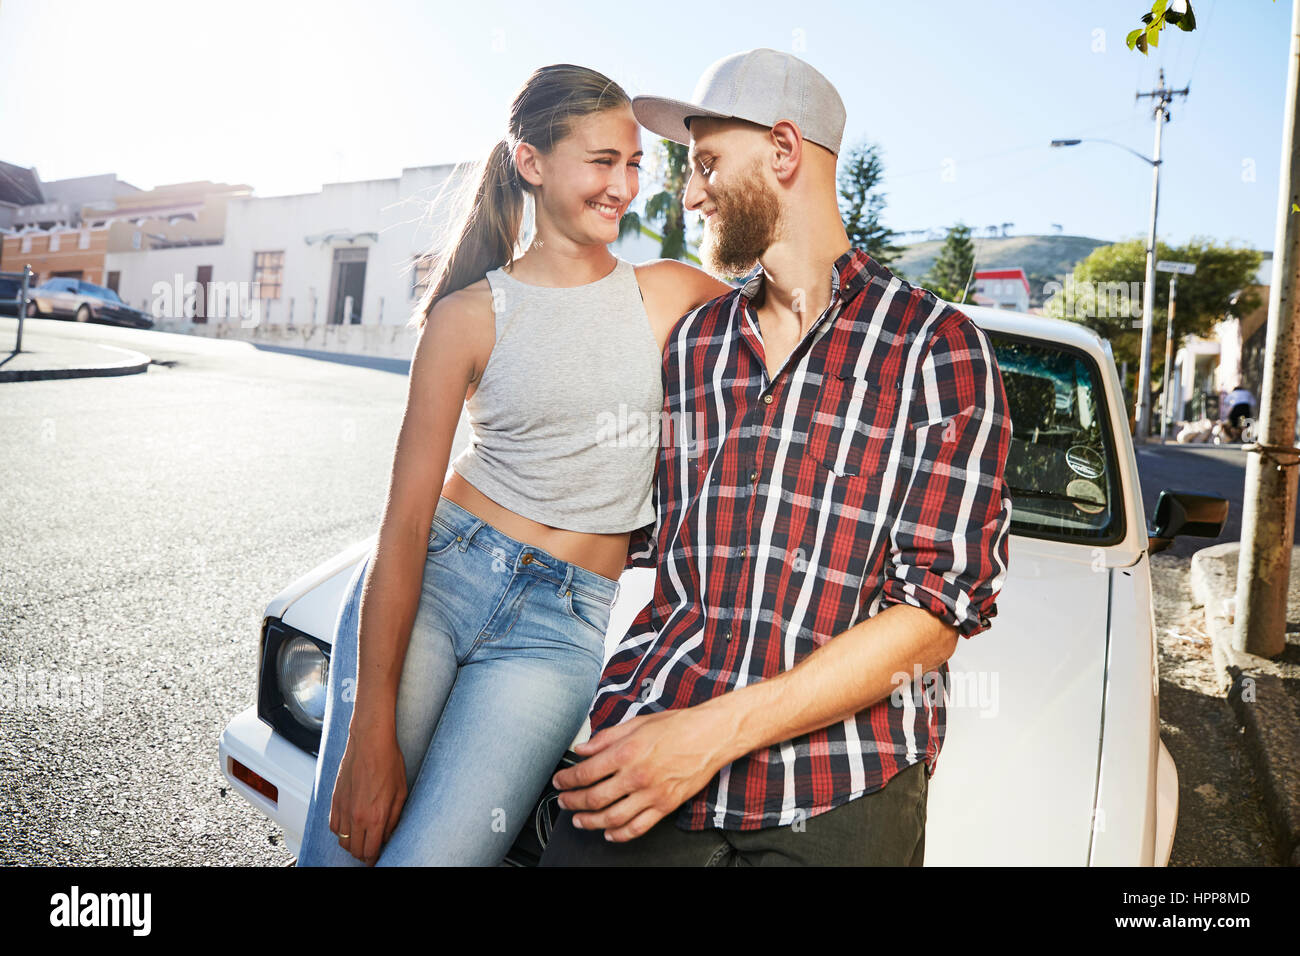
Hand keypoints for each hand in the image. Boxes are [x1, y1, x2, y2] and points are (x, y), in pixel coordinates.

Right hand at [329, 726, 407, 863]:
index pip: (370, 851)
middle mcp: (356, 816)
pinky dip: (340, 831)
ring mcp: (343, 808)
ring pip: (342, 840)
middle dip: (363, 854)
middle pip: (355, 850)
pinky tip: (350, 826)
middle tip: (371, 850)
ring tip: (362, 839)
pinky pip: (333, 826)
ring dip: (352, 844)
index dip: (373, 860)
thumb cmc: (389, 763)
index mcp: (376, 817)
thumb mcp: (401, 793)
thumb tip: (387, 836)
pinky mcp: (334, 800)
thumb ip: (393, 819)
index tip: (376, 860)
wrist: (370, 742)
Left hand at [550, 707, 731, 841]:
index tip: (560, 782)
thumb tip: (583, 749)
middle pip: (594, 798)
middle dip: (572, 802)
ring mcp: (651, 794)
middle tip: (563, 802)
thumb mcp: (637, 722)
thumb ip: (606, 738)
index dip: (567, 781)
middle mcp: (636, 775)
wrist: (711, 735)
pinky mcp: (665, 806)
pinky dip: (620, 834)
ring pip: (612, 817)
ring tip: (579, 820)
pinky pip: (638, 827)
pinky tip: (609, 833)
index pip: (586, 773)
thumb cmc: (678, 726)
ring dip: (590, 822)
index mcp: (626, 752)